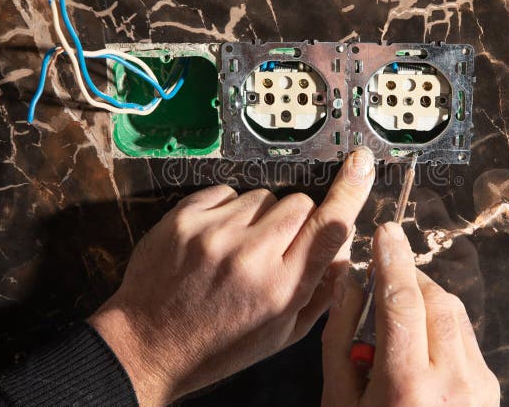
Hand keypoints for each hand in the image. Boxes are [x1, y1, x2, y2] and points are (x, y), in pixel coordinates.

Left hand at [89, 148, 374, 404]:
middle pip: (298, 203)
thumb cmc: (218, 345)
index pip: (330, 225)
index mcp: (281, 288)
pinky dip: (227, 209)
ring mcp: (214, 233)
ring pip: (262, 196)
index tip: (361, 164)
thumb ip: (321, 291)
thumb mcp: (281, 333)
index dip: (350, 191)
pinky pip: (226, 191)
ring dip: (258, 216)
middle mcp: (250, 256)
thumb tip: (344, 249)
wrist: (147, 344)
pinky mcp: (185, 218)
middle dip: (294, 221)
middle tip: (273, 248)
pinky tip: (216, 239)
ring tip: (236, 249)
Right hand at [322, 222, 499, 406]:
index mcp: (407, 387)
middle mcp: (452, 384)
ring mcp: (479, 387)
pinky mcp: (490, 389)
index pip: (402, 302)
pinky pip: (465, 336)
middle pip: (436, 299)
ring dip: (425, 299)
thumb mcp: (339, 400)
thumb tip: (349, 281)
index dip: (392, 259)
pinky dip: (441, 324)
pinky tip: (418, 343)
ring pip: (456, 313)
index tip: (385, 231)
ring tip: (396, 315)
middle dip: (408, 278)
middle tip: (382, 276)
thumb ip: (341, 337)